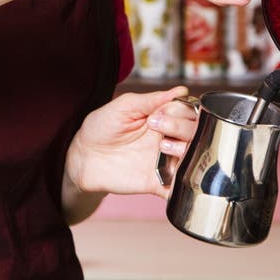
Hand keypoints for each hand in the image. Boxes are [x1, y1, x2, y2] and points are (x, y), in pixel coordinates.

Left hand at [64, 87, 197, 201]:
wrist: (83, 157)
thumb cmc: (101, 127)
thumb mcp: (124, 106)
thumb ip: (152, 99)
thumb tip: (181, 91)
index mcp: (162, 118)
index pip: (188, 113)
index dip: (180, 112)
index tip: (159, 114)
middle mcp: (168, 138)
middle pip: (196, 133)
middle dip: (183, 127)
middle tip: (158, 127)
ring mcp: (164, 161)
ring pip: (194, 158)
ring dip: (186, 151)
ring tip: (164, 147)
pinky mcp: (158, 183)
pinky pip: (180, 188)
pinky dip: (186, 185)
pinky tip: (176, 176)